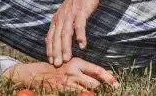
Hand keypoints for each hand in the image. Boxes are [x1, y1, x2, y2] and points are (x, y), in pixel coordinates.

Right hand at [2, 58, 117, 91]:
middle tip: (109, 90)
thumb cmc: (59, 68)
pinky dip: (83, 95)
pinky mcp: (63, 90)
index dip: (107, 77)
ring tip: (99, 93)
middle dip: (102, 88)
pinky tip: (85, 94)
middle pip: (94, 83)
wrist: (39, 73)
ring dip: (93, 93)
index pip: (97, 70)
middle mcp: (74, 72)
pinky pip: (77, 95)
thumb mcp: (73, 64)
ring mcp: (68, 82)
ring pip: (87, 91)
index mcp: (77, 63)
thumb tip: (106, 73)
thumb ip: (88, 69)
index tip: (115, 82)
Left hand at [46, 0, 99, 66]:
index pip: (50, 36)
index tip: (50, 60)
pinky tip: (82, 45)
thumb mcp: (68, 14)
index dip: (49, 49)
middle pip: (57, 37)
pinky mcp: (81, 12)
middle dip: (56, 52)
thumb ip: (65, 28)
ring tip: (67, 59)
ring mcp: (71, 14)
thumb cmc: (78, 2)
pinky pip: (80, 25)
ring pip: (66, 34)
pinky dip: (80, 35)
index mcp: (57, 19)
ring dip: (66, 47)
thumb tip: (65, 43)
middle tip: (56, 65)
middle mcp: (61, 17)